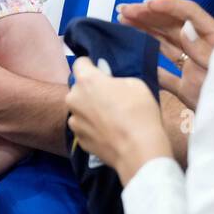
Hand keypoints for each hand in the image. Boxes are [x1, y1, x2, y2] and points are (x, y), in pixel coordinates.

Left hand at [66, 58, 170, 183]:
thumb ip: (116, 79)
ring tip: (110, 118)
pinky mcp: (78, 140)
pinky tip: (108, 132)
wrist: (137, 150)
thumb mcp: (135, 83)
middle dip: (91, 89)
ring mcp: (74, 121)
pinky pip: (84, 127)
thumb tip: (109, 84)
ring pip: (80, 108)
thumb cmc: (139, 112)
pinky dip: (92, 127)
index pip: (80, 63)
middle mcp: (74, 99)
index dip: (92, 65)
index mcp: (86, 81)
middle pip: (79, 88)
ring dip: (90, 109)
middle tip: (110, 97)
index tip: (103, 72)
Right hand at [116, 0, 213, 111]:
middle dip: (148, 15)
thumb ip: (202, 50)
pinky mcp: (186, 88)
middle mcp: (201, 49)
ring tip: (123, 21)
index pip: (189, 13)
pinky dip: (149, 64)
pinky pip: (164, 74)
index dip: (167, 6)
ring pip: (164, 45)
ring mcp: (192, 68)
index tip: (145, 4)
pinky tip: (132, 54)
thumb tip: (183, 28)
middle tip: (124, 10)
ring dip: (144, 32)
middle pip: (172, 25)